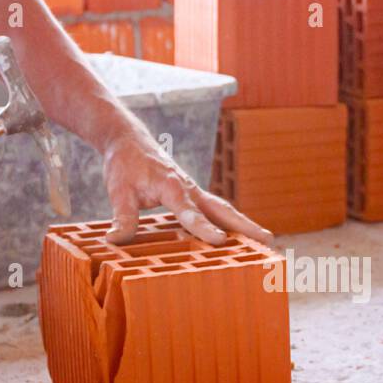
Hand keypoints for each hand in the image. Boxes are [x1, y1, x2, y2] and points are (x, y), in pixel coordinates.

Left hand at [102, 133, 273, 246]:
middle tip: (268, 241)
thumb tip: (114, 242)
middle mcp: (189, 189)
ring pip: (223, 209)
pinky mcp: (192, 195)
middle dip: (245, 226)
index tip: (219, 242)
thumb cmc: (125, 164)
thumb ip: (122, 217)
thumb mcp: (118, 190)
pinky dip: (231, 222)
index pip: (190, 212)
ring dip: (244, 225)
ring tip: (266, 242)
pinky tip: (239, 238)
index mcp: (171, 187)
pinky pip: (215, 210)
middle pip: (222, 209)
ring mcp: (194, 192)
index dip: (203, 228)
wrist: (129, 140)